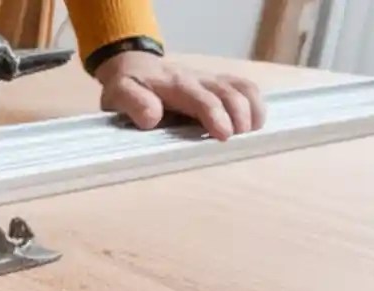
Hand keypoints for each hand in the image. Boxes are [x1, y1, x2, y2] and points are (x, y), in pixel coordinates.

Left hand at [94, 51, 265, 140]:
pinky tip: (254, 124)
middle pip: (229, 92)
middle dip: (240, 116)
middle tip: (239, 140)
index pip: (201, 98)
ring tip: (251, 134)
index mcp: (174, 84)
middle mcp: (197, 79)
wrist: (135, 66)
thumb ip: (133, 103)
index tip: (224, 136)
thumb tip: (152, 118)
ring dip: (253, 110)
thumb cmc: (127, 86)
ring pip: (242, 88)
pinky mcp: (218, 83)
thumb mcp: (118, 93)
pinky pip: (244, 87)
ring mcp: (211, 79)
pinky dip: (255, 104)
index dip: (215, 116)